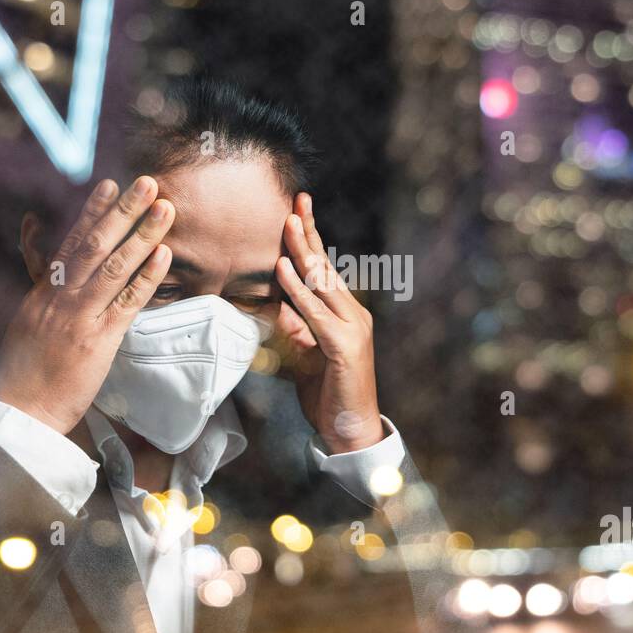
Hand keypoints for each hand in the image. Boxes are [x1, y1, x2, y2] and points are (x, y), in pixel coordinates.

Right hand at [0, 176, 173, 434]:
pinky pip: (126, 303)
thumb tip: (43, 270)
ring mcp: (79, 317)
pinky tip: (164, 255)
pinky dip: (146, 277)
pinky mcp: (97, 341)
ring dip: (143, 234)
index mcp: (43, 293)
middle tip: (148, 183)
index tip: (110, 185)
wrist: (18, 410)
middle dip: (123, 211)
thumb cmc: (25, 373)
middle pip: (95, 245)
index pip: (71, 243)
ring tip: (165, 209)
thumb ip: (40, 292)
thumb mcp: (27, 323)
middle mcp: (60, 298)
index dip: (92, 213)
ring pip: (114, 266)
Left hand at [275, 193, 384, 452]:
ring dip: (303, 251)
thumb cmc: (330, 395)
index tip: (298, 210)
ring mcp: (352, 329)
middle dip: (309, 232)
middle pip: (326, 267)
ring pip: (323, 283)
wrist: (351, 432)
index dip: (311, 239)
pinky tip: (284, 270)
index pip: (325, 270)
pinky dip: (297, 289)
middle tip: (297, 200)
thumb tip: (279, 306)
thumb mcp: (307, 356)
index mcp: (346, 315)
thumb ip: (297, 329)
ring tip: (288, 223)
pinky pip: (315, 312)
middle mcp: (354, 315)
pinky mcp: (344, 347)